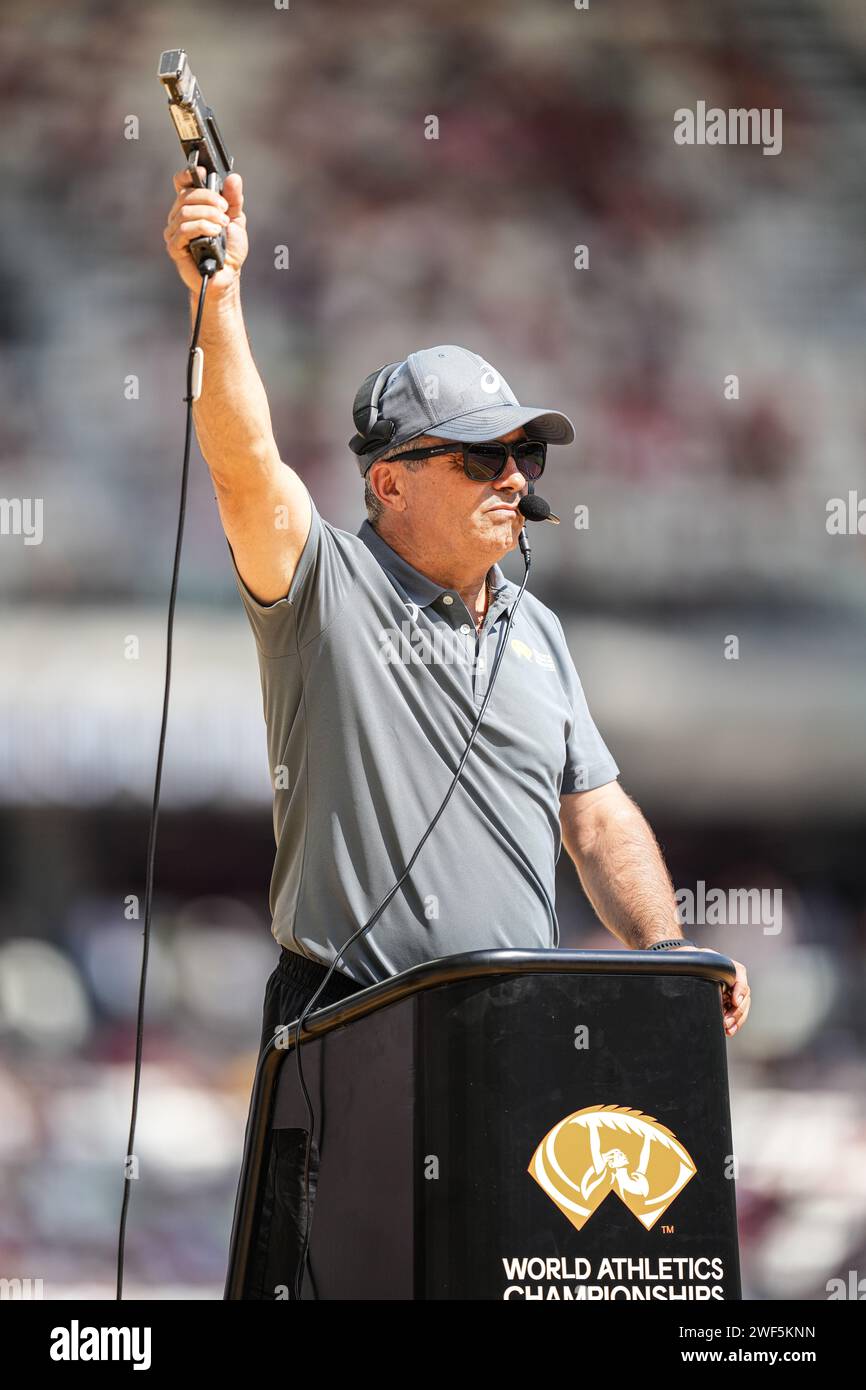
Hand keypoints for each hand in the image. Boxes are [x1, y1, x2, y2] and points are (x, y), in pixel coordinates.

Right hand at [163, 167, 247, 295]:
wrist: (227, 276)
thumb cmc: (229, 249)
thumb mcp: (236, 220)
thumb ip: (234, 199)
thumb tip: (234, 178)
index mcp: (192, 206)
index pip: (181, 183)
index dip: (187, 174)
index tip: (203, 172)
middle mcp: (179, 216)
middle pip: (186, 195)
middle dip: (209, 198)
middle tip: (224, 210)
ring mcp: (174, 231)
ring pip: (185, 211)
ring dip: (207, 215)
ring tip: (222, 225)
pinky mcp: (174, 247)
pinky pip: (183, 229)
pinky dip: (201, 227)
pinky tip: (214, 233)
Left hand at [669, 946, 750, 1037]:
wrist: (685, 967)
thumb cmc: (688, 959)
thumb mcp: (689, 957)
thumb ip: (689, 958)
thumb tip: (678, 963)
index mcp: (724, 964)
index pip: (739, 974)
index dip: (740, 989)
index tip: (735, 1001)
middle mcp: (731, 977)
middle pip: (743, 995)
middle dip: (737, 1011)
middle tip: (726, 1021)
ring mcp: (731, 990)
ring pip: (742, 1006)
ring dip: (737, 1019)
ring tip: (727, 1028)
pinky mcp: (727, 1002)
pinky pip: (736, 1013)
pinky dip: (734, 1023)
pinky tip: (728, 1030)